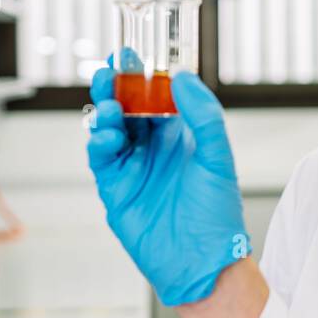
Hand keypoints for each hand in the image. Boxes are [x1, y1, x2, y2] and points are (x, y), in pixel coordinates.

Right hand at [87, 60, 250, 305]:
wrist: (202, 262)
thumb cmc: (217, 214)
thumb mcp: (217, 158)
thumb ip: (203, 116)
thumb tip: (182, 78)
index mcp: (180, 136)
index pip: (157, 96)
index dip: (143, 76)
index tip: (133, 55)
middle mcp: (154, 148)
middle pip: (127, 108)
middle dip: (115, 88)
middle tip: (110, 71)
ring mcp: (133, 168)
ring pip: (110, 129)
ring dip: (106, 113)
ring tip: (111, 107)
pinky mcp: (116, 190)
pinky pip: (101, 159)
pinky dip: (99, 143)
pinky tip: (106, 136)